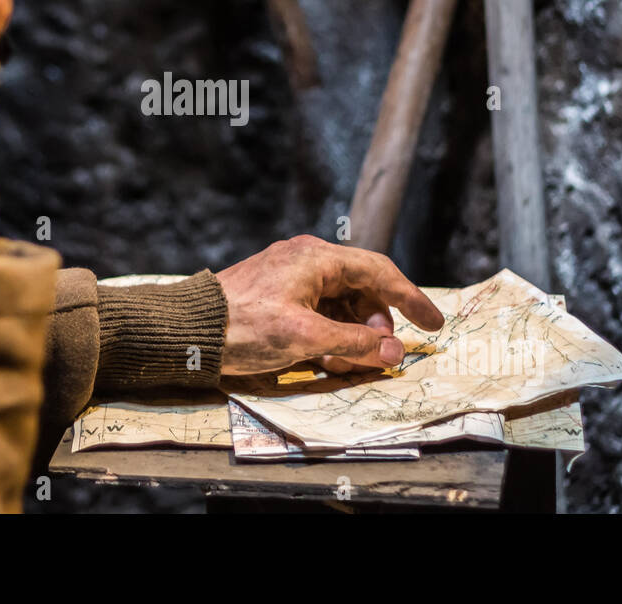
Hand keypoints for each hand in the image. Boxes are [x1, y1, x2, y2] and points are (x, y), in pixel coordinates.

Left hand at [215, 235, 444, 375]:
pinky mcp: (277, 295)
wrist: (187, 330)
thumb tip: (392, 352)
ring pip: (340, 304)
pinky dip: (329, 335)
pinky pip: (318, 312)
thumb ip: (353, 344)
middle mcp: (307, 260)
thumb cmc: (244, 327)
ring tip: (345, 365)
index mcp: (317, 258)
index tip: (433, 324)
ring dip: (351, 335)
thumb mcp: (305, 338)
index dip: (410, 298)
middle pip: (361, 290)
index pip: (379, 272)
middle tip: (377, 357)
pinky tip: (324, 360)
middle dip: (375, 326)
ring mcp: (290, 276)